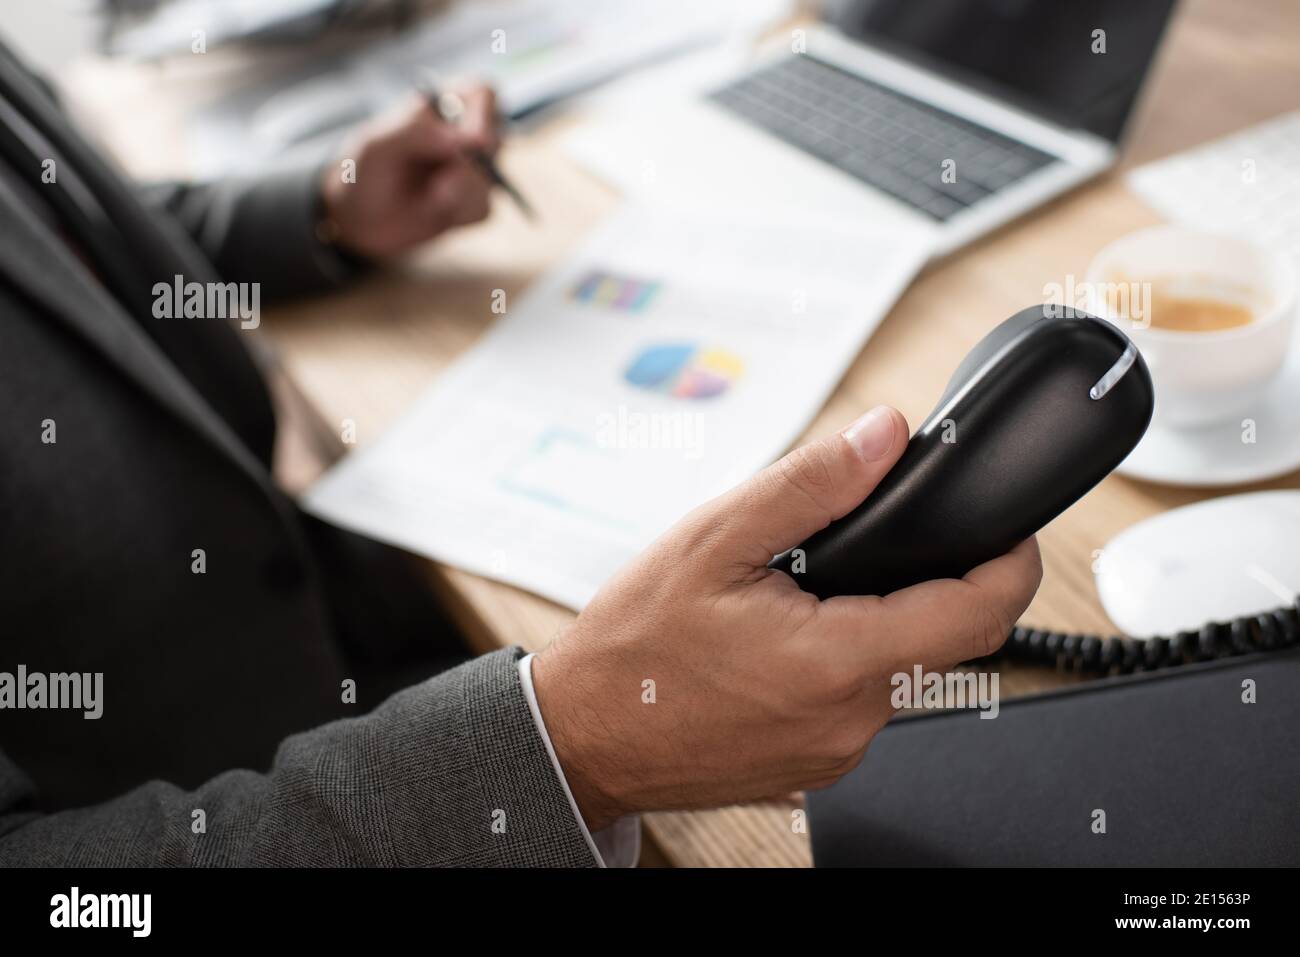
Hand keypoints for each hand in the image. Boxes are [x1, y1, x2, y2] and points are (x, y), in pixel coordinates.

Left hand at [319, 85, 499, 258]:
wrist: (356, 218)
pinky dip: (457, 214)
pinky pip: (482, 210)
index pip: (482, 93)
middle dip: (471, 164)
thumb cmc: (363, 169)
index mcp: (442, 104)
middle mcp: (464, 133)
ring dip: (459, 193)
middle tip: (442, 181)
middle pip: (496, 137)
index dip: (484, 114)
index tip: (474, 141)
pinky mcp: (471, 203)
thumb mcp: (378, 145)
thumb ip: (418, 132)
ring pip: (490, 180)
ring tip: (429, 196)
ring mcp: (472, 170)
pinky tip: (433, 210)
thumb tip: (468, 139)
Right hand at [531, 406, 1041, 830]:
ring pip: (898, 673)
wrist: (584, 737)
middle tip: (852, 551)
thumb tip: (883, 436)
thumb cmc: (634, 648)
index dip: (1012, 566)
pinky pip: (858, 705)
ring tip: (795, 598)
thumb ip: (810, 484)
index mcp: (834, 661)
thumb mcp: (715, 540)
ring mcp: (835, 754)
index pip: (979, 616)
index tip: (1010, 535)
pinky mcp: (815, 768)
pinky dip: (841, 664)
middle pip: (940, 641)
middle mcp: (849, 721)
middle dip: (916, 586)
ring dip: (872, 626)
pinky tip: (779, 645)